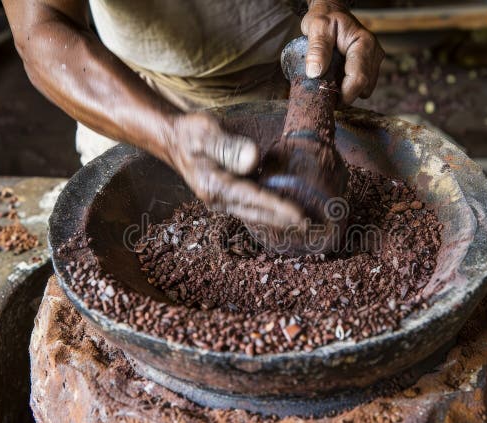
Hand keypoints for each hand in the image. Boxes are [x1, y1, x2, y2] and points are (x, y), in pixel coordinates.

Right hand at [163, 113, 304, 227]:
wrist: (175, 141)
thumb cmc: (191, 134)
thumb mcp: (205, 133)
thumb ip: (228, 146)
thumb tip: (252, 160)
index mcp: (214, 186)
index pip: (252, 198)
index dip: (277, 207)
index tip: (299, 215)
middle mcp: (219, 199)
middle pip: (257, 213)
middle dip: (284, 220)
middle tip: (311, 225)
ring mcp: (223, 201)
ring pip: (256, 213)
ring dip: (279, 218)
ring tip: (304, 222)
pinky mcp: (228, 196)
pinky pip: (253, 206)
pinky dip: (270, 209)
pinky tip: (287, 210)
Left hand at [302, 0, 384, 103]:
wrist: (332, 12)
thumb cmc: (325, 17)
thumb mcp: (317, 27)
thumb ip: (317, 49)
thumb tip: (315, 73)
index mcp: (364, 44)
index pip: (359, 78)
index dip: (344, 94)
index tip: (328, 99)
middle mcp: (374, 53)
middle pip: (364, 87)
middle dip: (345, 94)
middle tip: (325, 90)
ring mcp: (374, 61)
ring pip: (364, 89)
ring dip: (347, 91)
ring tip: (331, 80)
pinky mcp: (371, 66)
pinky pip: (363, 86)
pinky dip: (349, 87)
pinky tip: (337, 77)